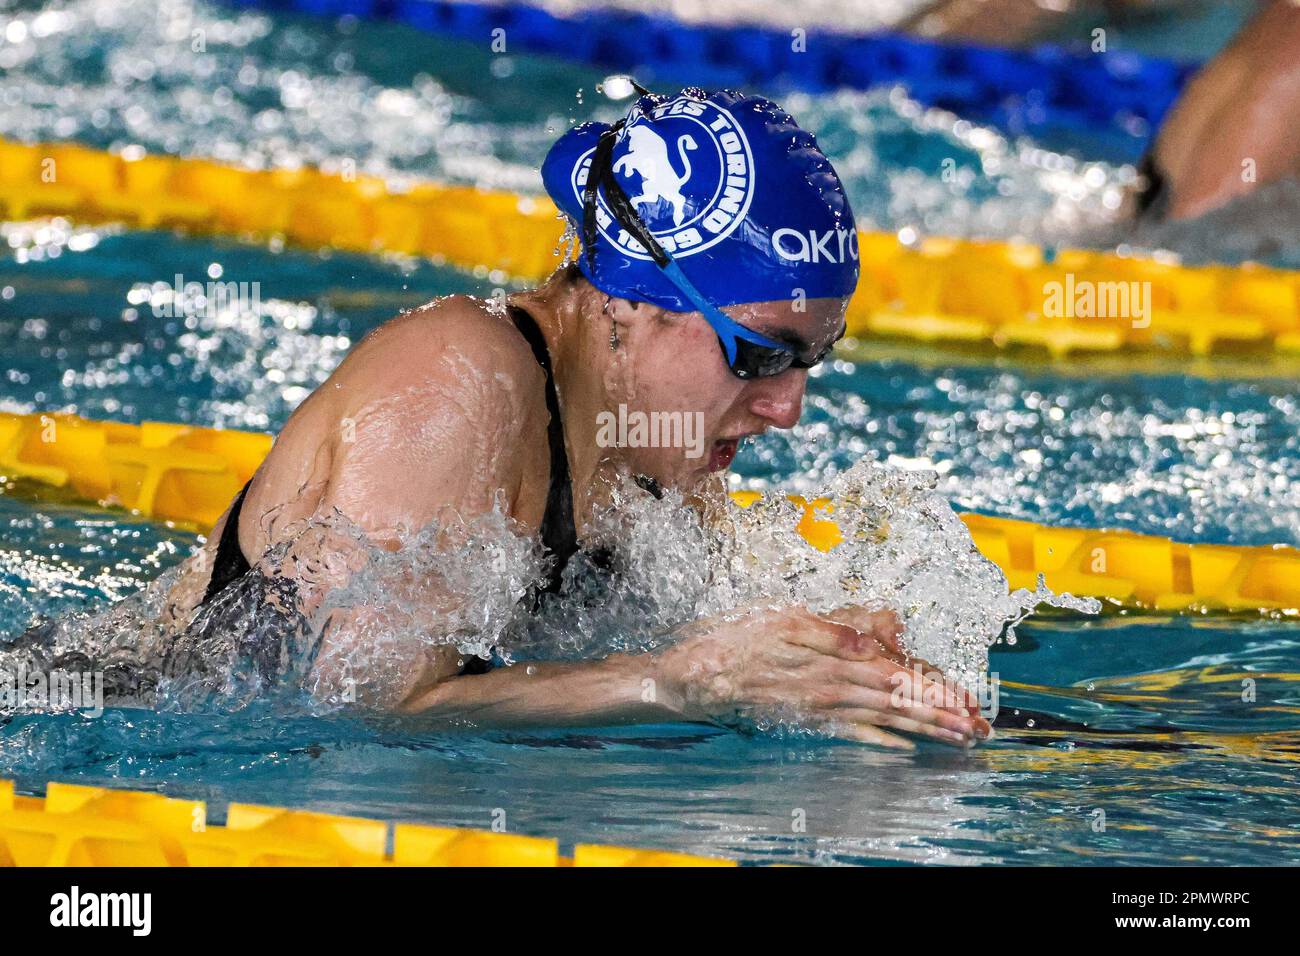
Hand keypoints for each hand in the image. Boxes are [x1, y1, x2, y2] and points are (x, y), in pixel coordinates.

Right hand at [655, 605, 992, 749]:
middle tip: (979, 730)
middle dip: (942, 717)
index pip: (897, 675)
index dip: (935, 688)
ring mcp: (820, 708)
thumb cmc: (734, 640)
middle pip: (899, 703)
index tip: (969, 700)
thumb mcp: (784, 617)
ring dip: (922, 731)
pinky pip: (850, 733)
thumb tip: (876, 637)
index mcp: (833, 659)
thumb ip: (834, 628)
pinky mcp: (805, 718)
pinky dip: (879, 741)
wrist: (692, 677)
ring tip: (956, 740)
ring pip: (882, 720)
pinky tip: (900, 749)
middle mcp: (833, 688)